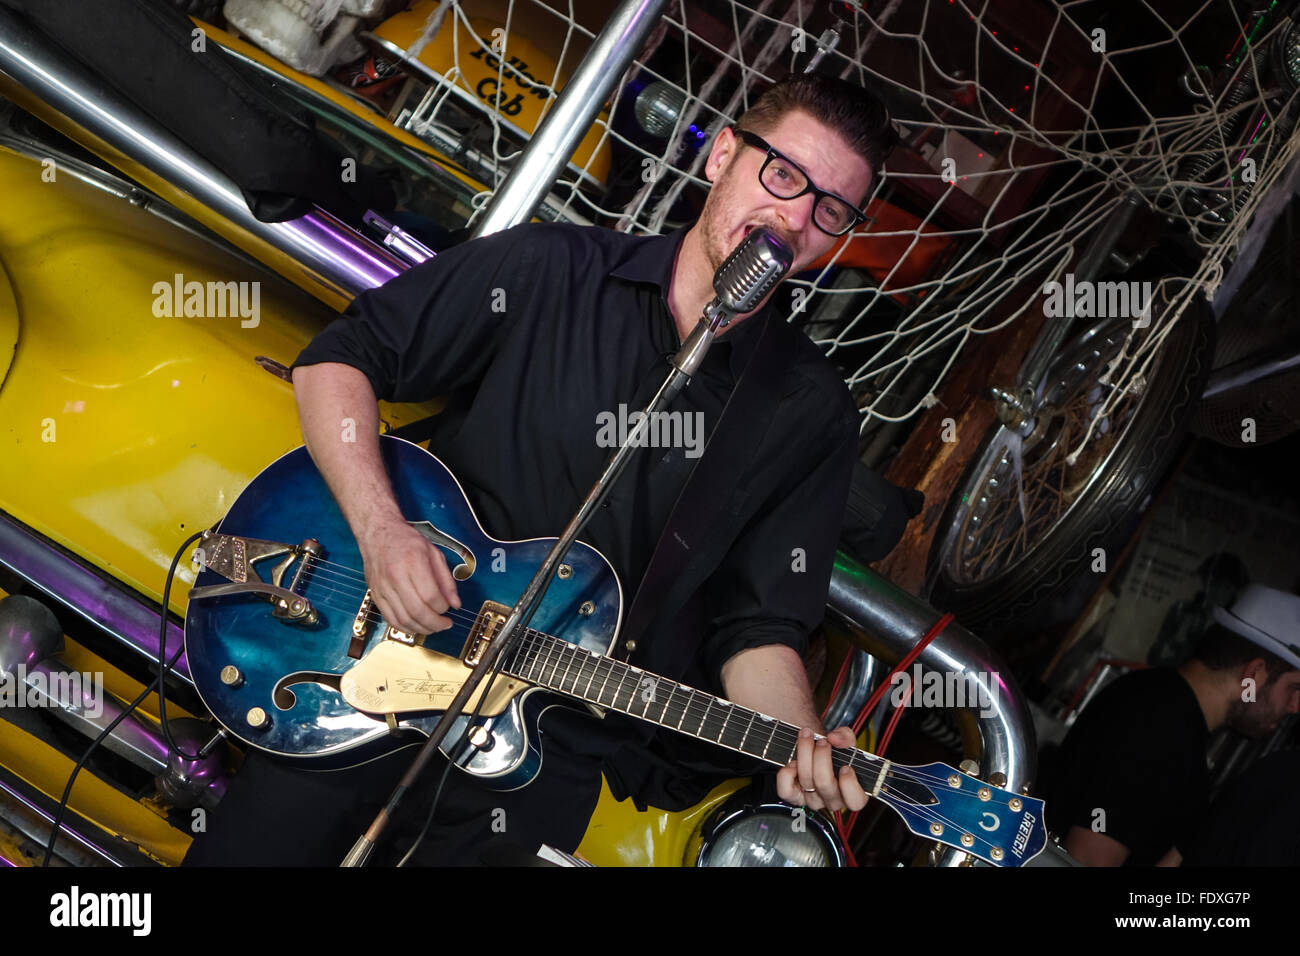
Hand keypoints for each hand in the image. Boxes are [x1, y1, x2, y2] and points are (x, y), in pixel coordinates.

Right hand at [358, 518, 460, 634]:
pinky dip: (405, 628)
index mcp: (412, 562)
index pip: (430, 595)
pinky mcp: (375, 595)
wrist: (378, 533)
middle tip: (445, 624)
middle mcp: (395, 576)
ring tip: (433, 627)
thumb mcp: (434, 553)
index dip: (443, 607)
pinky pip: (390, 619)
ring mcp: (383, 587)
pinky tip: (416, 626)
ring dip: (421, 629)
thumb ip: (446, 579)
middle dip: (435, 623)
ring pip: (403, 619)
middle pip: (417, 611)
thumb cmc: (405, 540)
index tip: (448, 608)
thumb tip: (455, 603)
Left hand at [775, 726, 868, 812]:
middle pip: (825, 784)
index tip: (846, 766)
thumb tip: (835, 738)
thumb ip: (845, 736)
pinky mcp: (793, 796)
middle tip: (822, 741)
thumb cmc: (831, 748)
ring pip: (806, 781)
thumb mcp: (844, 739)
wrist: (811, 745)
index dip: (850, 785)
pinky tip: (792, 762)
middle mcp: (832, 798)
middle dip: (821, 757)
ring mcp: (812, 799)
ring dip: (805, 753)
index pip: (856, 801)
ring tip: (806, 737)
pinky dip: (787, 773)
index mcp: (851, 791)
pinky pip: (786, 790)